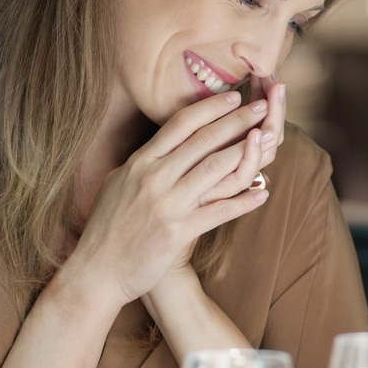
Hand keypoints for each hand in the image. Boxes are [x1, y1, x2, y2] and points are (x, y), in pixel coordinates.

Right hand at [66, 90, 272, 306]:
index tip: (233, 96)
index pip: (180, 124)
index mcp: (140, 162)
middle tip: (262, 107)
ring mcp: (167, 204)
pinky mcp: (178, 232)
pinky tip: (264, 193)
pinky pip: (219, 212)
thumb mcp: (119, 183)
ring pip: (216, 170)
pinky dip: (244, 202)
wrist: (97, 271)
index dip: (210, 107)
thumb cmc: (108, 227)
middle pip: (203, 141)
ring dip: (248, 153)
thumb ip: (142, 162)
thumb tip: (162, 144)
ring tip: (269, 139)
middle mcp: (153, 178)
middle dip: (237, 121)